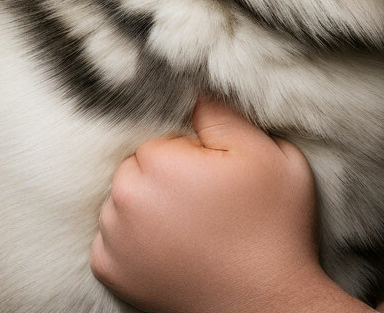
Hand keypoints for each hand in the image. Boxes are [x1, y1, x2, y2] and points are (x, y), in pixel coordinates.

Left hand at [90, 95, 327, 312]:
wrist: (266, 303)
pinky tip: (173, 242)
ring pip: (123, 197)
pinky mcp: (113, 274)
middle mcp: (126, 201)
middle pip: (137, 163)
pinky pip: (111, 236)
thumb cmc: (272, 226)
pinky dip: (134, 235)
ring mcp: (115, 242)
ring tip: (193, 222)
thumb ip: (224, 115)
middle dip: (165, 171)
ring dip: (148, 201)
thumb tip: (195, 92)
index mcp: (162, 164)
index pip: (161, 132)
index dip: (193, 148)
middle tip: (208, 194)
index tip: (218, 171)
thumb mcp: (268, 152)